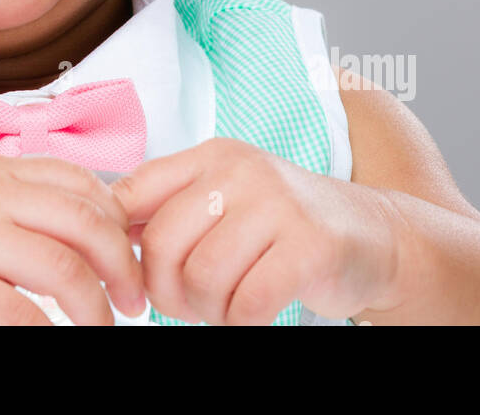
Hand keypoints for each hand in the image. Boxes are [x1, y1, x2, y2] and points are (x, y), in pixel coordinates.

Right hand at [0, 154, 147, 324]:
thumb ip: (26, 208)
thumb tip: (109, 233)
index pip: (83, 183)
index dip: (120, 223)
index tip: (132, 258)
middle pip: (86, 222)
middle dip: (123, 266)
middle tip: (135, 301)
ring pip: (65, 268)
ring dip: (97, 309)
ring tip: (103, 328)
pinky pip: (25, 316)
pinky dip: (54, 335)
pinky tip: (57, 341)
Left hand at [110, 136, 401, 324]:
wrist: (373, 235)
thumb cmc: (284, 225)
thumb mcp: (226, 198)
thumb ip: (172, 208)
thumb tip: (106, 237)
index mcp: (211, 156)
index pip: (133, 193)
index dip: (119, 244)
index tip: (129, 278)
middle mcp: (241, 170)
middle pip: (163, 244)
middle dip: (166, 292)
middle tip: (187, 305)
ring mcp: (278, 204)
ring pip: (202, 277)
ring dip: (207, 311)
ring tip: (225, 308)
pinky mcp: (310, 245)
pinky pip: (247, 302)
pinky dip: (241, 322)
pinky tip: (252, 314)